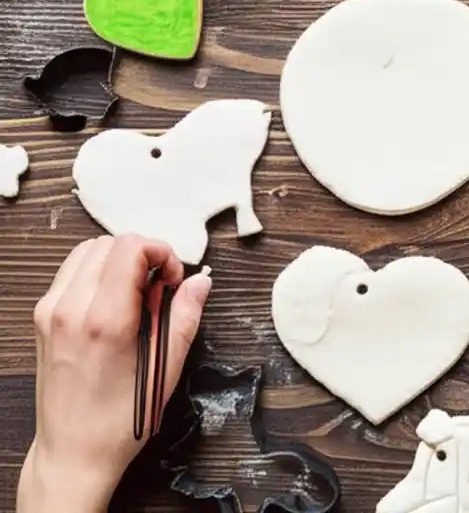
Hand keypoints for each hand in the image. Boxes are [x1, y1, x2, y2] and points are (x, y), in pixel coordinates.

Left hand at [17, 235, 211, 512]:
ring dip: (118, 261)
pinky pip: (70, 273)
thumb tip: (199, 283)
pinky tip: (115, 302)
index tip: (173, 278)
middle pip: (108, 243)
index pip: (129, 248)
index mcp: (103, 321)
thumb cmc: (119, 419)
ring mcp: (50, 313)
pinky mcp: (42, 319)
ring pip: (86, 252)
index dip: (161, 252)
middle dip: (142, 255)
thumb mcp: (165, 368)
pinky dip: (97, 274)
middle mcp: (69, 310)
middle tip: (161, 287)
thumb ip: (184, 317)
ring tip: (138, 294)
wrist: (74, 451)